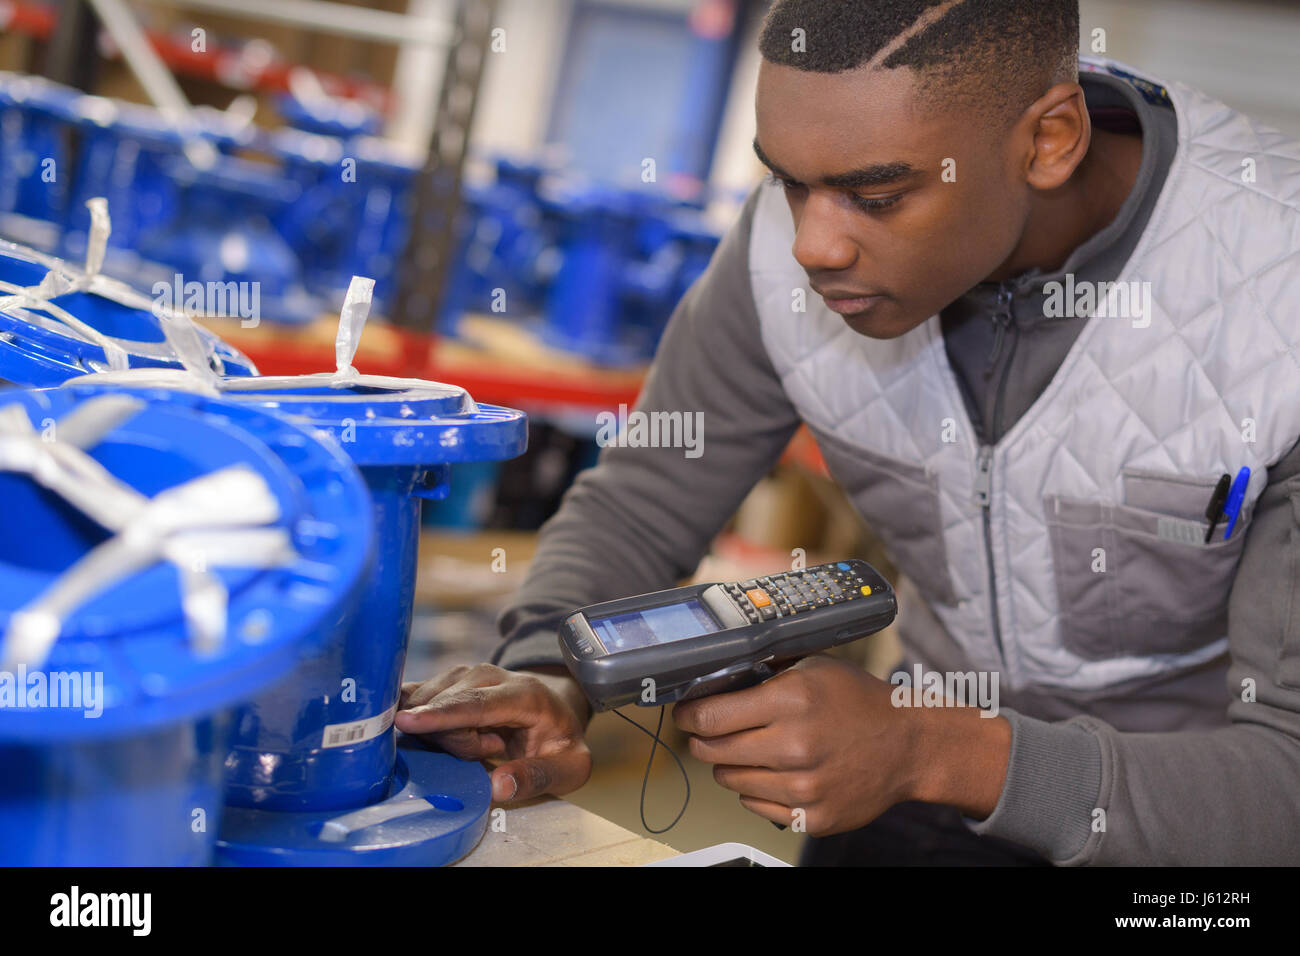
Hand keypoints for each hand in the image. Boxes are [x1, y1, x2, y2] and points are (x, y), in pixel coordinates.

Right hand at [395, 663, 592, 802]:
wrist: (557, 714)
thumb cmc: (561, 744)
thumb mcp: (569, 769)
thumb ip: (537, 777)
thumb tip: (497, 787)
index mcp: (527, 694)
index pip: (478, 703)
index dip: (442, 714)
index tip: (406, 722)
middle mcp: (495, 675)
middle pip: (449, 704)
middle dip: (458, 741)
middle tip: (493, 749)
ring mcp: (470, 673)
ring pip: (430, 700)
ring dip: (446, 733)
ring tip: (481, 741)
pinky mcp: (451, 680)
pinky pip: (420, 695)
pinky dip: (424, 718)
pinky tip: (440, 728)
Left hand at [672, 654, 1009, 835]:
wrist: (908, 745)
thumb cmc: (858, 701)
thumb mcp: (813, 667)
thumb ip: (764, 671)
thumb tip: (711, 679)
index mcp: (792, 700)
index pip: (711, 716)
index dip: (688, 715)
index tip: (684, 713)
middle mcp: (796, 745)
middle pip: (712, 752)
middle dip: (703, 740)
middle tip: (708, 731)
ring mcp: (805, 786)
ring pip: (730, 780)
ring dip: (730, 765)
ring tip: (755, 749)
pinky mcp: (813, 817)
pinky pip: (756, 806)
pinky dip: (758, 790)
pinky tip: (779, 772)